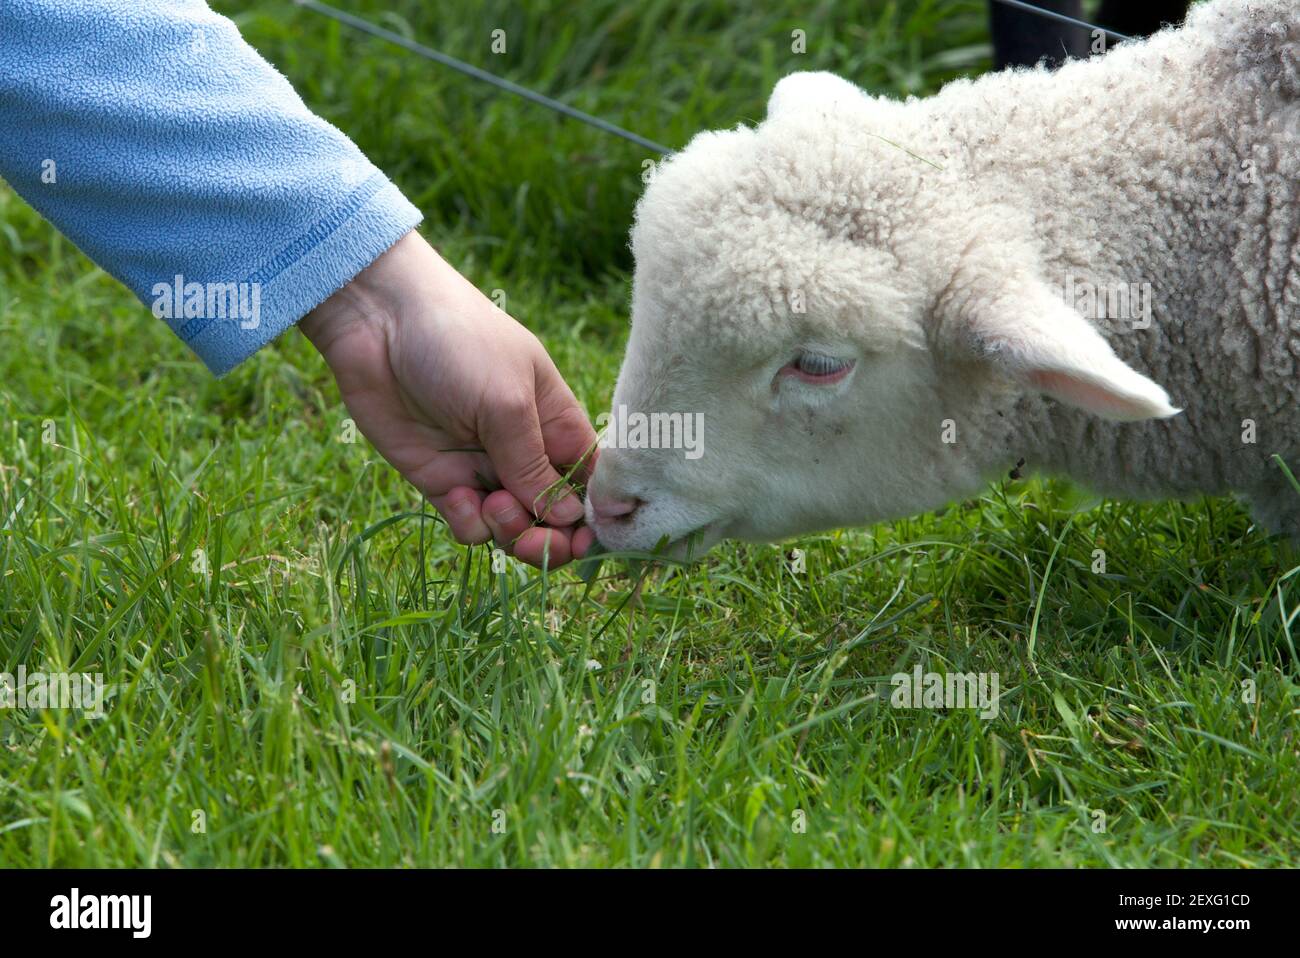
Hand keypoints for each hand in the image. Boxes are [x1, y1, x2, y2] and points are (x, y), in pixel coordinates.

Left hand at [300, 231, 597, 566]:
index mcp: (558, 424)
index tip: (585, 540)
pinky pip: (469, 524)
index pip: (590, 483)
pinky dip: (469, 523)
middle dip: (551, 538)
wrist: (377, 322)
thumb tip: (569, 520)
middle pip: (556, 517)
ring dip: (508, 530)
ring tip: (491, 503)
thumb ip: (535, 465)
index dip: (592, 517)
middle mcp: (525, 452)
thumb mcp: (507, 402)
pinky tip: (457, 498)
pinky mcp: (440, 481)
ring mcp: (483, 468)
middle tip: (533, 538)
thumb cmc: (459, 342)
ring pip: (512, 528)